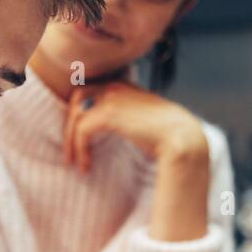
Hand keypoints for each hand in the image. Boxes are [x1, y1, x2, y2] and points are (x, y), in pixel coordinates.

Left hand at [63, 80, 207, 174]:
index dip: (81, 112)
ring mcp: (111, 98)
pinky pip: (82, 130)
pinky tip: (86, 166)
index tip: (80, 136)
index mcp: (124, 85)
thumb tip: (120, 129)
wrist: (182, 138)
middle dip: (70, 124)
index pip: (90, 91)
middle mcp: (115, 86)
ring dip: (71, 140)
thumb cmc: (168, 134)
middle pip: (78, 98)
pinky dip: (80, 149)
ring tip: (73, 162)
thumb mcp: (144, 118)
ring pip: (76, 116)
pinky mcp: (108, 114)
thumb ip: (128, 116)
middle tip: (70, 150)